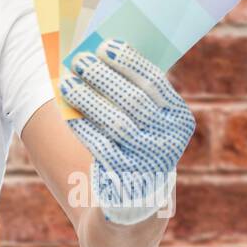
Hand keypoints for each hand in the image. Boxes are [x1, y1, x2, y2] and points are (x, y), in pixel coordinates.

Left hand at [60, 39, 194, 224]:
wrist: (133, 201)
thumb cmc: (133, 145)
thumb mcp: (144, 122)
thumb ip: (131, 92)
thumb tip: (99, 53)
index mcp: (179, 119)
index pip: (154, 82)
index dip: (128, 61)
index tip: (105, 45)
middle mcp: (170, 141)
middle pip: (133, 100)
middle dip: (103, 76)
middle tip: (79, 60)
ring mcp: (150, 162)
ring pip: (115, 122)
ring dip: (88, 98)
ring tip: (67, 82)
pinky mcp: (127, 179)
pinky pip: (100, 145)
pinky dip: (82, 125)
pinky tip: (67, 111)